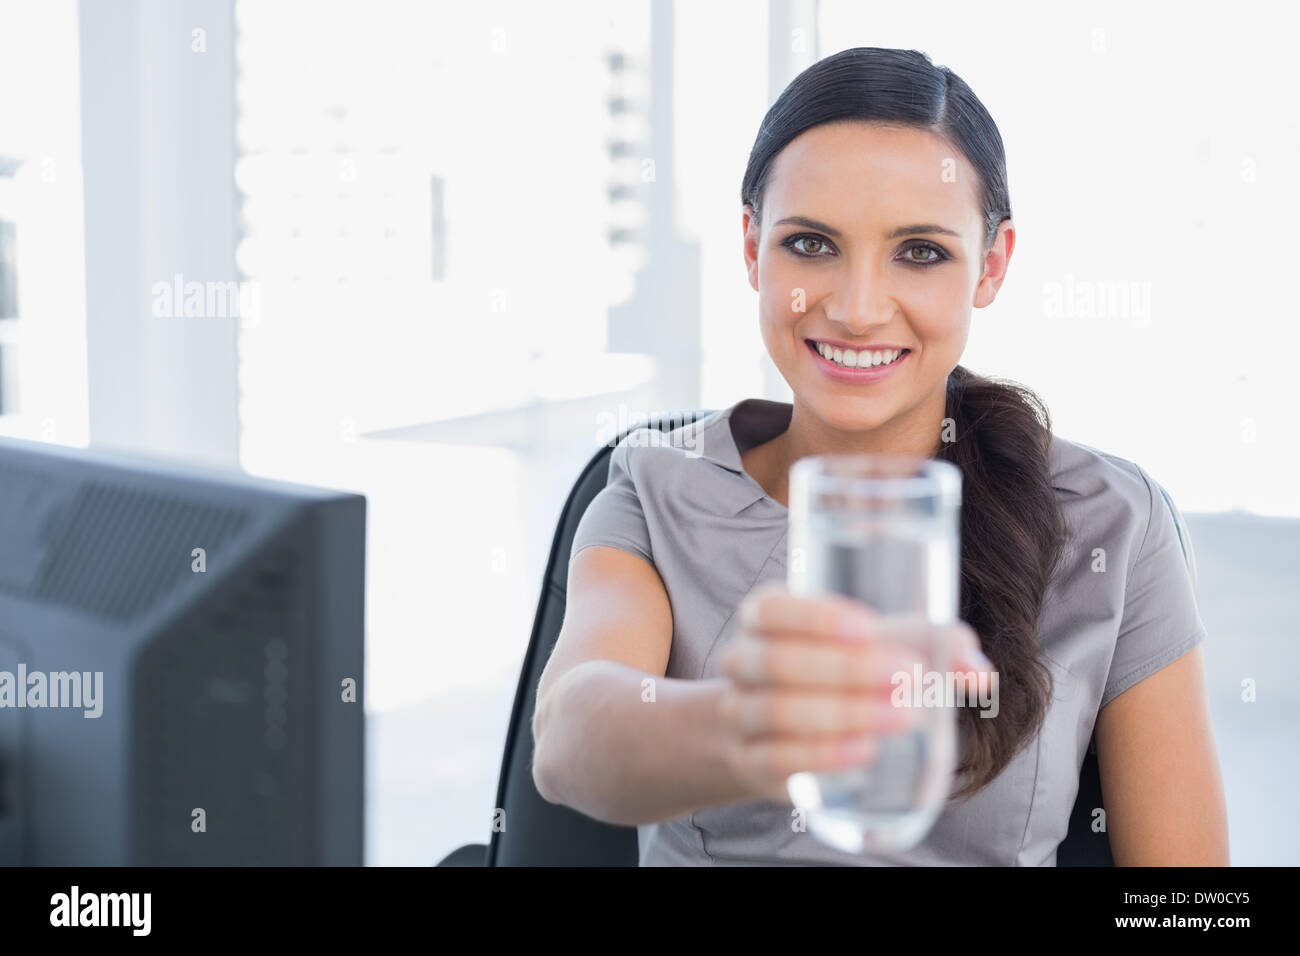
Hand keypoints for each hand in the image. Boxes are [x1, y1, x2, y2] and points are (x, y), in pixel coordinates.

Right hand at [716, 581, 991, 804]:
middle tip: (909, 676)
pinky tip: (865, 752)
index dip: (816, 617)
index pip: (773, 609)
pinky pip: (777, 761)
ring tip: (902, 716)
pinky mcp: (751, 764)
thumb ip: (927, 645)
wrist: (765, 731)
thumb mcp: (870, 646)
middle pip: (777, 662)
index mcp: (764, 617)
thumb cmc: (832, 671)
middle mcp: (742, 661)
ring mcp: (740, 716)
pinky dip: (822, 756)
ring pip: (778, 713)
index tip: (869, 627)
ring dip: (843, 714)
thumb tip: (980, 670)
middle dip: (846, 670)